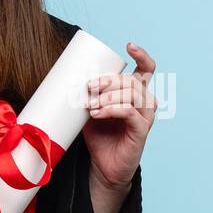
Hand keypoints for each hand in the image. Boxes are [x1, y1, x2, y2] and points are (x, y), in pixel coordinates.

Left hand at [82, 41, 155, 190]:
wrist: (103, 167)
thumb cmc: (98, 136)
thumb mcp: (90, 108)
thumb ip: (87, 93)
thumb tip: (66, 74)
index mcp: (135, 93)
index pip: (146, 69)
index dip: (141, 55)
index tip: (128, 45)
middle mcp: (144, 102)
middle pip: (133, 80)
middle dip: (109, 80)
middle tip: (89, 87)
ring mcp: (145, 117)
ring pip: (133, 94)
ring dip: (109, 96)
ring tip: (91, 105)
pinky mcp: (141, 131)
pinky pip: (130, 113)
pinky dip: (113, 109)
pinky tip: (98, 113)